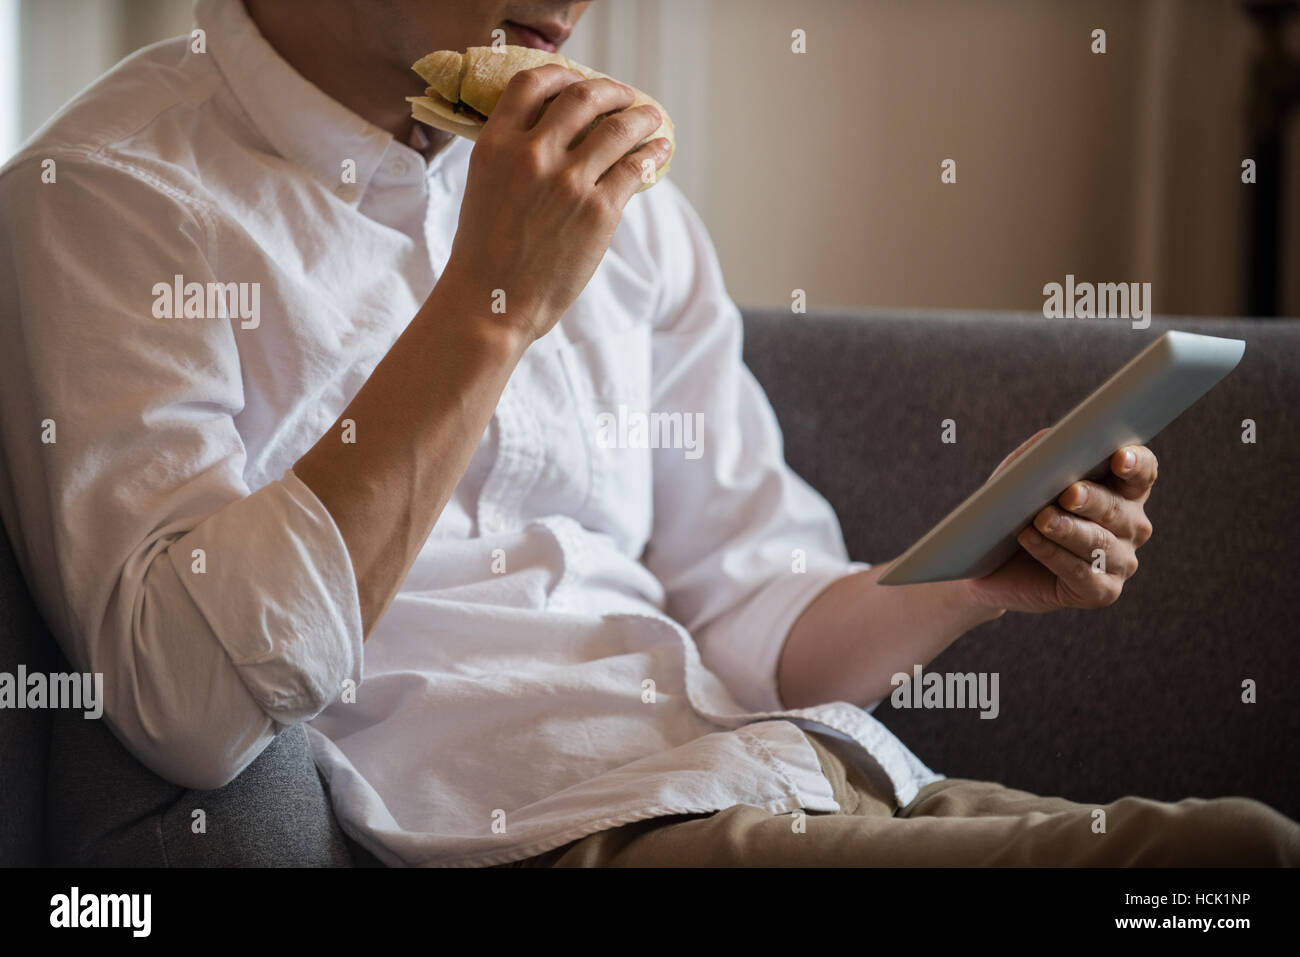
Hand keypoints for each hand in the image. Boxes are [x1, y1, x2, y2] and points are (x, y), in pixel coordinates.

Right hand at [440, 64, 671, 344]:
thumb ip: (512, 153)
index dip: (561, 73)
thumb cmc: (484, 252)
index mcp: (496, 145)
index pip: (532, 83)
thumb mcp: (484, 186)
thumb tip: (554, 133)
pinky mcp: (599, 211)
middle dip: (612, 90)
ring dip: (642, 117)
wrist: (492, 302)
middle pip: (583, 97)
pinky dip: (653, 152)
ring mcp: (568, 182)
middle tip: (625, 96)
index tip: (578, 79)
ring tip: (652, 117)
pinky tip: (660, 149)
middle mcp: (532, 155)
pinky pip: (635, 167)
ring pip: (618, 129)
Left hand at [964, 429, 1157, 613]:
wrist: (991, 565)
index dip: (1135, 464)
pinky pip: (1082, 573)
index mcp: (1122, 491)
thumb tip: (1056, 438)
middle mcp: (1131, 526)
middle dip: (1093, 499)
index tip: (1118, 457)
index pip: (1142, 473)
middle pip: (1118, 508)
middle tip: (1069, 493)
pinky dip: (1054, 555)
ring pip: (1100, 543)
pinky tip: (1031, 540)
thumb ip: (1041, 453)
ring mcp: (1120, 561)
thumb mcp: (1020, 476)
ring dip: (1069, 530)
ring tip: (1041, 519)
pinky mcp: (1101, 591)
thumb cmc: (1013, 511)